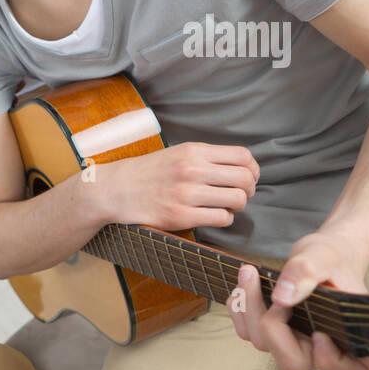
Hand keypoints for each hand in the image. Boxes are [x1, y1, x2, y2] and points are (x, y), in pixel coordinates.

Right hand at [98, 142, 258, 229]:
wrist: (115, 190)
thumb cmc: (149, 173)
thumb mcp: (177, 153)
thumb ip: (206, 158)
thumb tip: (242, 167)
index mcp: (193, 151)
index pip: (242, 156)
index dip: (253, 169)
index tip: (248, 177)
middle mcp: (192, 170)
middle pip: (245, 179)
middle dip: (249, 189)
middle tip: (240, 194)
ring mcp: (186, 194)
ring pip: (237, 200)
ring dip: (237, 206)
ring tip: (225, 206)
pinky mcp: (181, 216)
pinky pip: (221, 218)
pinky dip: (223, 218)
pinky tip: (212, 215)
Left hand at [228, 230, 368, 369]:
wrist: (321, 256)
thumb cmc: (333, 259)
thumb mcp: (325, 256)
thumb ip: (308, 272)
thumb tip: (282, 297)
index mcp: (358, 341)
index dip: (333, 364)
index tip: (320, 332)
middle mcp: (326, 352)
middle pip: (293, 364)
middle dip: (274, 328)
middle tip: (275, 293)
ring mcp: (296, 346)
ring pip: (262, 344)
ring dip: (250, 309)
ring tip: (250, 272)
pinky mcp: (273, 335)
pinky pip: (246, 331)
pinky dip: (239, 308)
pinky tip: (245, 283)